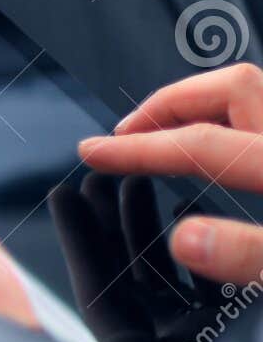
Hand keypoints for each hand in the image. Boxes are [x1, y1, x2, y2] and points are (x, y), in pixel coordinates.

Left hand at [48, 174, 221, 341]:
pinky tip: (191, 202)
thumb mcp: (230, 326)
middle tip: (98, 176)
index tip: (60, 193)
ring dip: (147, 231)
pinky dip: (194, 248)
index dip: (78, 241)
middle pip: (121, 282)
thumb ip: (224, 281)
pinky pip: (201, 287)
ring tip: (138, 181)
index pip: (98, 294)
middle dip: (107, 228)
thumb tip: (186, 236)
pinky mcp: (233, 339)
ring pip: (160, 280)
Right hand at [80, 63, 262, 282]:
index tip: (95, 152)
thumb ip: (249, 253)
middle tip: (126, 133)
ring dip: (201, 105)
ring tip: (161, 131)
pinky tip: (220, 152)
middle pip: (230, 88)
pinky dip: (233, 123)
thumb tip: (185, 241)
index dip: (138, 148)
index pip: (201, 143)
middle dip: (167, 104)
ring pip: (252, 96)